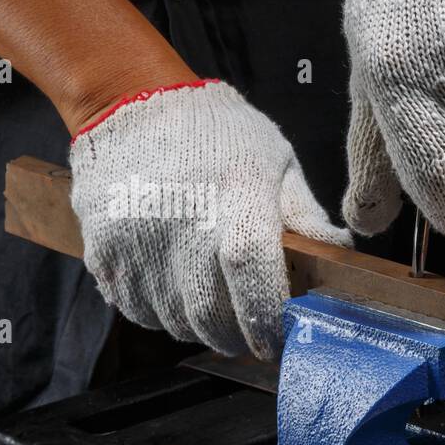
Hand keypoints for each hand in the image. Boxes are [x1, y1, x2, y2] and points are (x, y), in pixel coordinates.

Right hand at [69, 80, 352, 359]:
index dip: (265, 319)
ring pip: (172, 319)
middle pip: (210, 312)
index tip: (276, 342)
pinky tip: (177, 301)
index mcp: (234, 200)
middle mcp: (181, 224)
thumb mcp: (275, 162)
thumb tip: (341, 253)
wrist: (133, 102)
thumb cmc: (218, 134)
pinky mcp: (103, 250)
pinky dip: (160, 316)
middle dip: (236, 337)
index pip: (251, 276)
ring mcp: (136, 241)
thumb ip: (304, 215)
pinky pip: (135, 308)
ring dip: (198, 330)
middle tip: (250, 339)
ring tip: (215, 318)